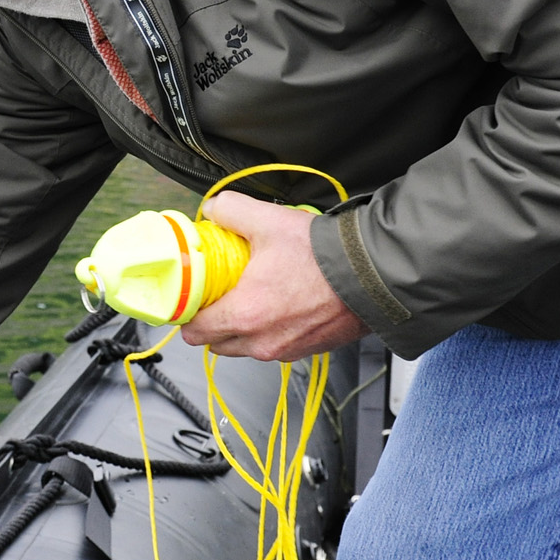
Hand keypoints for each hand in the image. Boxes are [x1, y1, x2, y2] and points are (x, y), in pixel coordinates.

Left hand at [181, 192, 368, 361]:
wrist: (372, 275)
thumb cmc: (324, 256)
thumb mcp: (269, 221)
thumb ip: (231, 211)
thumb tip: (215, 209)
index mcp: (245, 314)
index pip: (195, 331)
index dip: (187, 314)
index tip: (192, 299)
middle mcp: (263, 341)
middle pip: (217, 344)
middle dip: (213, 323)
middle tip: (220, 296)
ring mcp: (286, 349)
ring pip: (246, 348)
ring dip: (242, 330)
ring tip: (253, 298)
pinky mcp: (308, 350)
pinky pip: (276, 347)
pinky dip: (271, 332)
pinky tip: (281, 305)